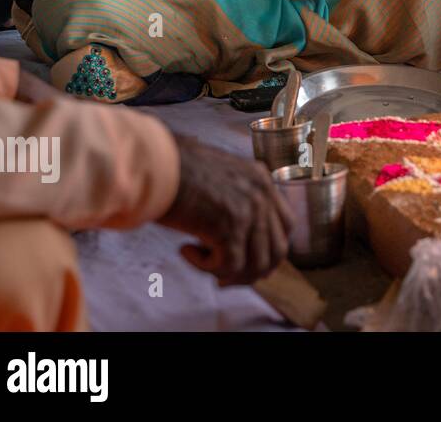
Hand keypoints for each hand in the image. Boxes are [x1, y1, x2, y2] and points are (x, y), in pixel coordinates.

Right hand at [159, 135, 294, 285]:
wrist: (154, 162)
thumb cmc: (174, 169)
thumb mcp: (218, 177)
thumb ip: (234, 199)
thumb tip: (231, 237)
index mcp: (261, 179)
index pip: (286, 224)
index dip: (269, 249)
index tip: (245, 260)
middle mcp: (262, 194)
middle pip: (278, 250)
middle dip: (252, 271)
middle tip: (223, 276)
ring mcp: (249, 211)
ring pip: (257, 264)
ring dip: (230, 273)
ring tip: (203, 265)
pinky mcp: (229, 228)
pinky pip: (229, 266)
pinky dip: (205, 267)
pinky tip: (184, 250)